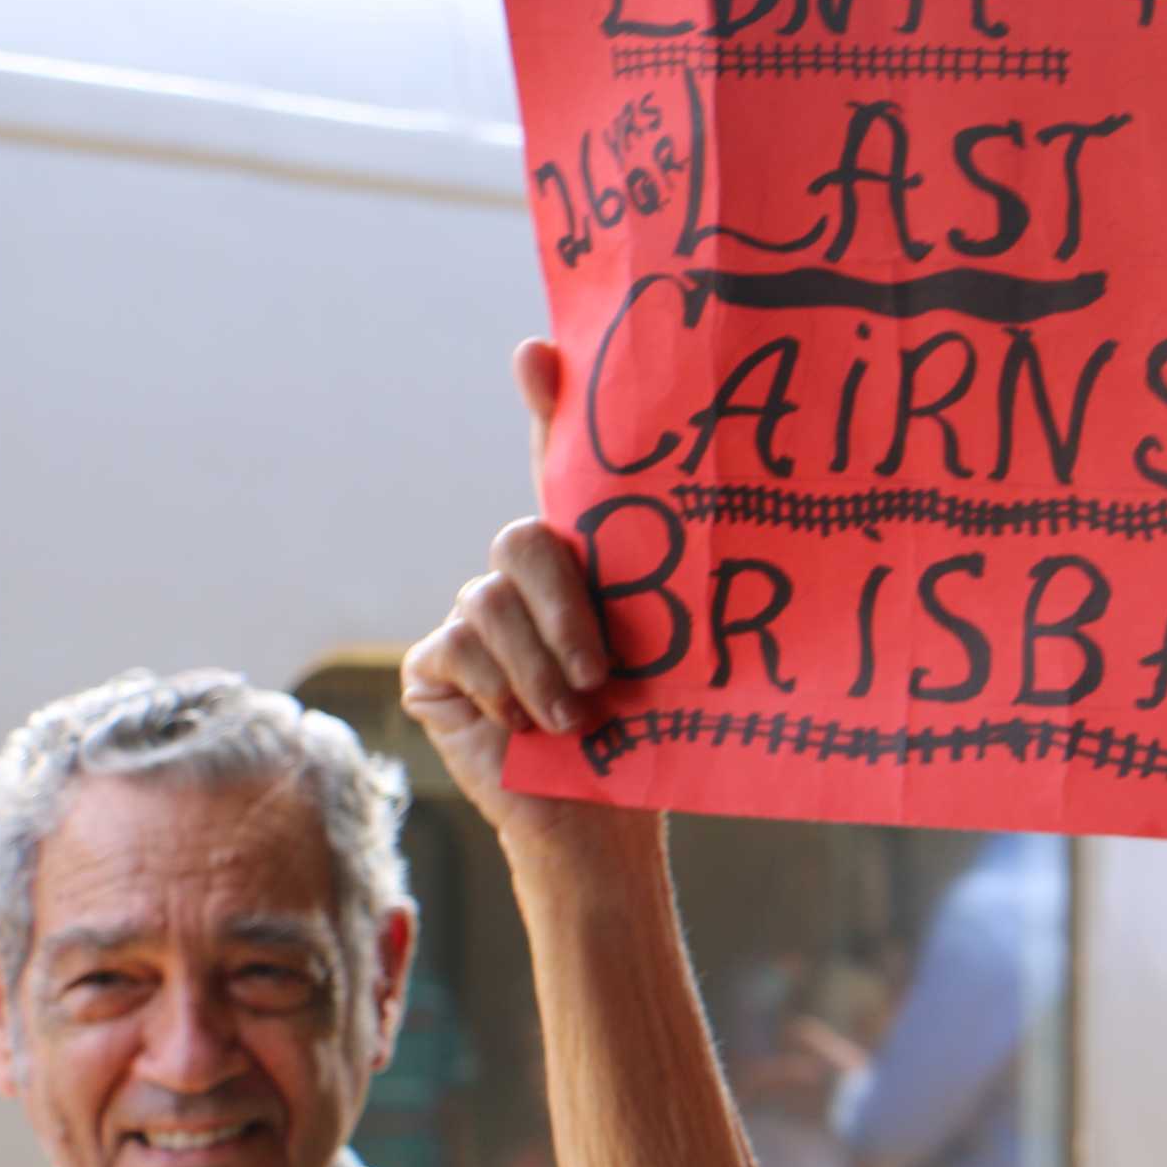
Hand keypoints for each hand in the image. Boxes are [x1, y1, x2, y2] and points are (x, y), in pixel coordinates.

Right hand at [399, 340, 639, 846]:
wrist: (604, 815)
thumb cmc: (650, 735)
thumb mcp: (670, 656)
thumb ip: (665, 596)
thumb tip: (734, 530)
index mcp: (587, 565)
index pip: (561, 466)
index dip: (547, 403)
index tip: (540, 351)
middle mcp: (522, 579)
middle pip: (523, 537)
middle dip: (565, 605)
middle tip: (603, 671)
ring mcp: (471, 619)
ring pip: (489, 601)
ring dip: (542, 668)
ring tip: (574, 718)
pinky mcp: (432, 665)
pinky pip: (459, 648)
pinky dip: (504, 691)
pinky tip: (526, 729)